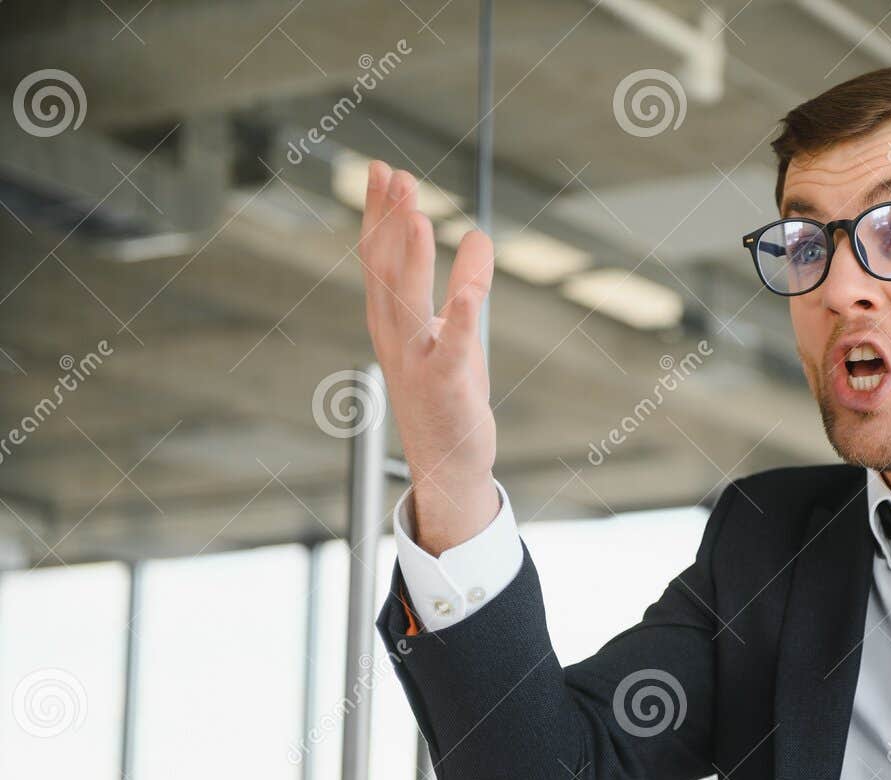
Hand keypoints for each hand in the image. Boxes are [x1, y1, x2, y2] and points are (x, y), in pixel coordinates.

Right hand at [360, 160, 498, 553]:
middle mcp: (394, 339)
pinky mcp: (446, 386)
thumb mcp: (460, 332)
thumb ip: (465, 284)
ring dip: (409, 260)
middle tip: (393, 174)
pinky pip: (453, 348)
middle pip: (383, 271)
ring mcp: (416, 363)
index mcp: (391, 323)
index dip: (378, 213)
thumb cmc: (451, 395)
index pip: (377, 258)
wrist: (447, 464)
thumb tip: (478, 234)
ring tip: (416, 215)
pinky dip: (461, 319)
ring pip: (406, 305)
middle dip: (387, 221)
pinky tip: (471, 292)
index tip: (381, 169)